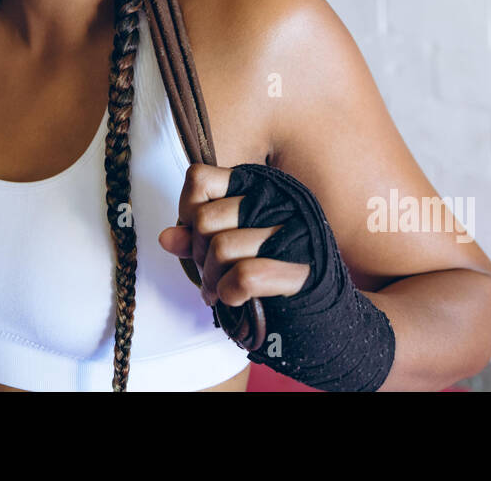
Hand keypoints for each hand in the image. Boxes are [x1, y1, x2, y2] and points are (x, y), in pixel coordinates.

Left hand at [158, 161, 310, 309]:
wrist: (324, 311)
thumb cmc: (272, 269)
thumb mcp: (232, 244)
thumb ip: (198, 236)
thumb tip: (166, 237)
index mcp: (260, 187)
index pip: (200, 179)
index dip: (187, 211)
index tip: (197, 237)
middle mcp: (279, 202)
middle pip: (205, 220)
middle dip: (197, 256)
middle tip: (208, 275)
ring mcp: (295, 233)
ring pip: (221, 249)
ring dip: (211, 280)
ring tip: (216, 291)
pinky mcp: (304, 269)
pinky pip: (244, 276)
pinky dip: (230, 294)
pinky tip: (236, 299)